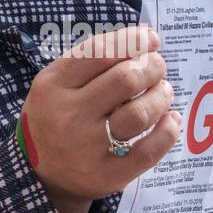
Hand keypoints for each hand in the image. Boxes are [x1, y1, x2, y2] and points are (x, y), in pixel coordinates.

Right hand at [21, 26, 180, 212]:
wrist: (40, 173)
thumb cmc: (58, 116)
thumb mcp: (59, 83)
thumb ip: (94, 60)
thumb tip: (146, 36)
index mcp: (53, 85)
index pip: (100, 52)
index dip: (134, 41)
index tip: (152, 40)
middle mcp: (68, 115)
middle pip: (126, 80)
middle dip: (152, 67)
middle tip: (158, 67)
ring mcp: (87, 148)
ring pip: (140, 114)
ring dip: (162, 97)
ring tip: (163, 92)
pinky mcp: (107, 175)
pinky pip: (148, 152)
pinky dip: (168, 131)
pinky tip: (171, 120)